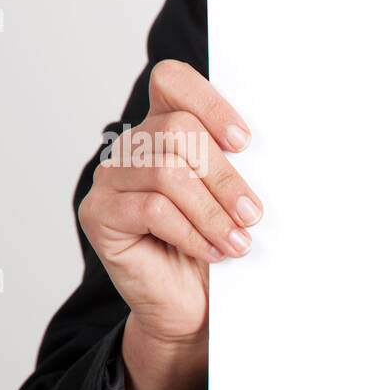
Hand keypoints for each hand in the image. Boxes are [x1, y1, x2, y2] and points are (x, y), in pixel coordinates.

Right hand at [77, 59, 259, 389]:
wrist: (193, 307)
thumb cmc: (218, 249)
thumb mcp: (236, 202)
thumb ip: (244, 168)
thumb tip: (290, 149)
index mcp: (166, 128)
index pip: (172, 82)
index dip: (209, 103)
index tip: (245, 142)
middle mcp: (133, 148)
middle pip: (177, 132)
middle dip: (225, 176)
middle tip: (254, 214)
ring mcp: (111, 180)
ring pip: (166, 172)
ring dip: (212, 211)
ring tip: (239, 241)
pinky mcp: (99, 216)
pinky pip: (151, 210)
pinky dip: (191, 232)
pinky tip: (214, 253)